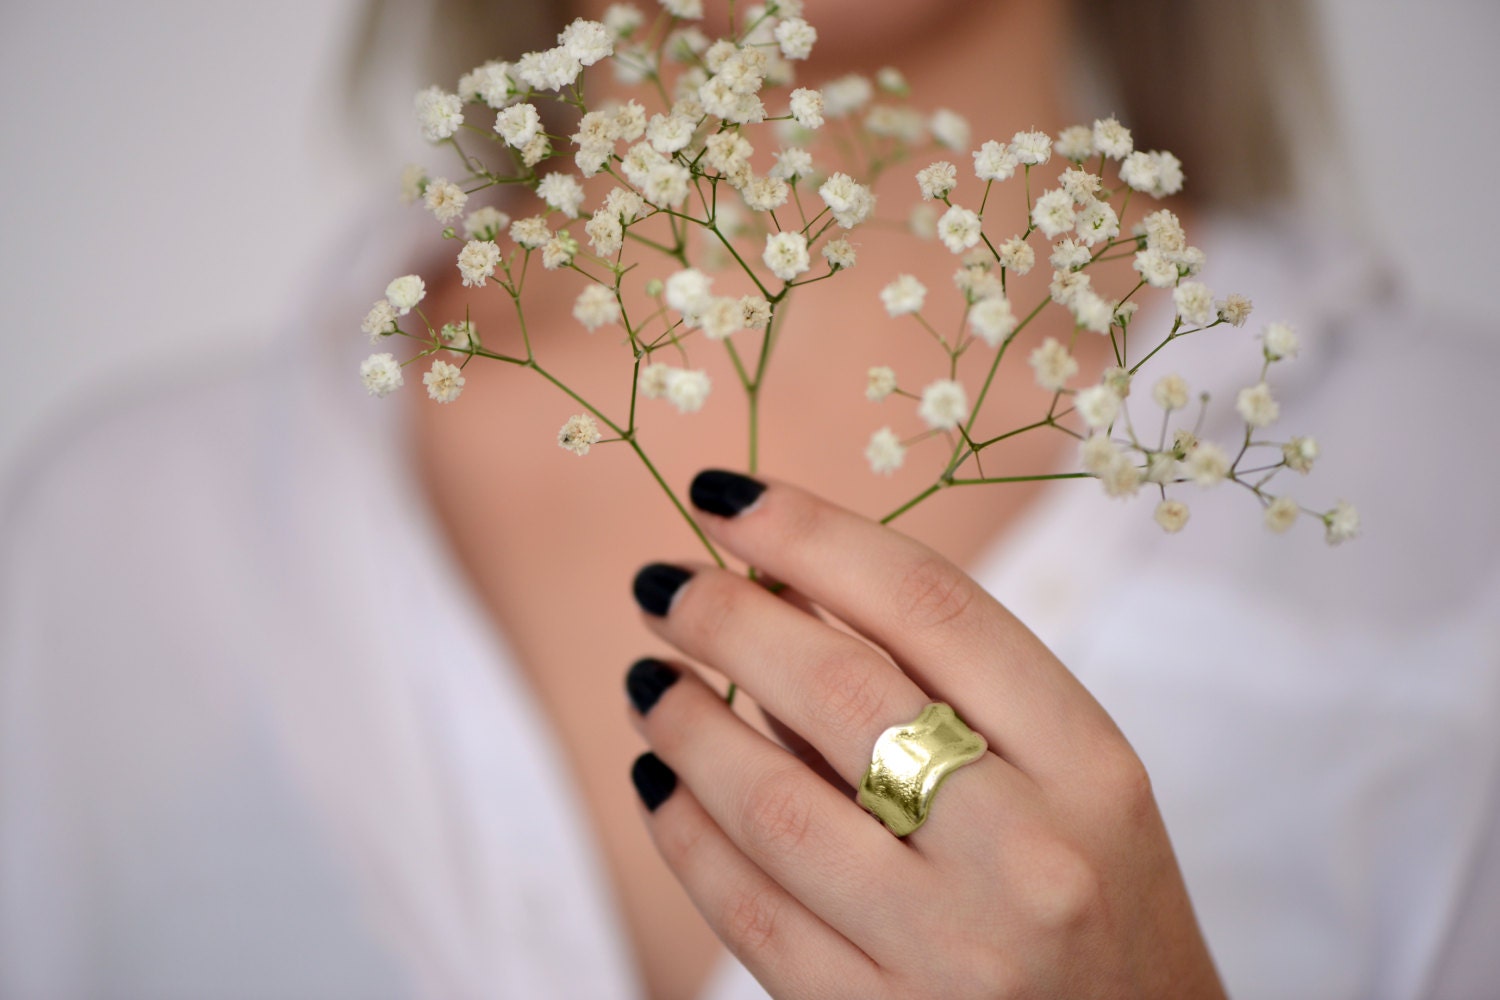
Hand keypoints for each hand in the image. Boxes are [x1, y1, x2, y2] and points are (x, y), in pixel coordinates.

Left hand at [625, 471, 1225, 998]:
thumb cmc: (1096, 902)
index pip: (931, 606)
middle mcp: (1032, 855)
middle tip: (664, 589)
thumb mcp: (1072, 786)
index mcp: (1092, 765)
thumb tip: (773, 586)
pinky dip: (683, 834)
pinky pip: (747, 913)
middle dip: (725, 618)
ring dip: (685, 723)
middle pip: (841, 690)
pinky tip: (659, 782)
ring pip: (773, 803)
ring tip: (648, 680)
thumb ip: (944, 690)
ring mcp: (954, 954)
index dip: (811, 533)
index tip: (726, 497)